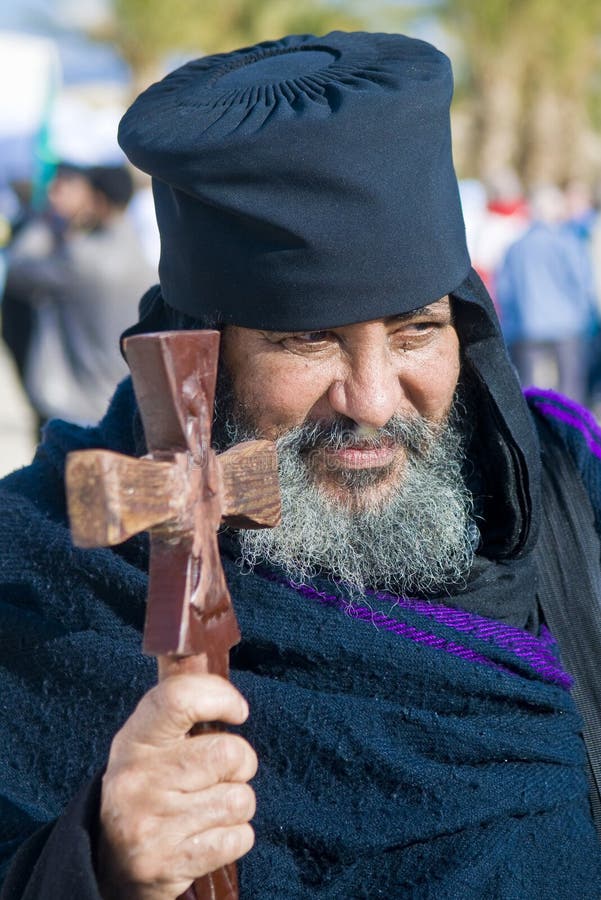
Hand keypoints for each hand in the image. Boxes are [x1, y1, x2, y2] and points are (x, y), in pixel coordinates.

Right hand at [97, 670, 256, 899]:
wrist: (109, 865)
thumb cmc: (146, 787)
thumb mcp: (146, 742)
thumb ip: (177, 706)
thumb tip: (205, 660)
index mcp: (135, 740)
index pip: (179, 698)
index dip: (220, 697)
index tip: (237, 710)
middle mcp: (139, 780)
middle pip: (229, 753)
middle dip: (240, 763)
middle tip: (220, 772)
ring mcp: (153, 825)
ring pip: (240, 798)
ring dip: (236, 803)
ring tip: (209, 806)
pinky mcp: (171, 863)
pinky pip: (239, 837)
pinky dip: (235, 836)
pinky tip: (208, 834)